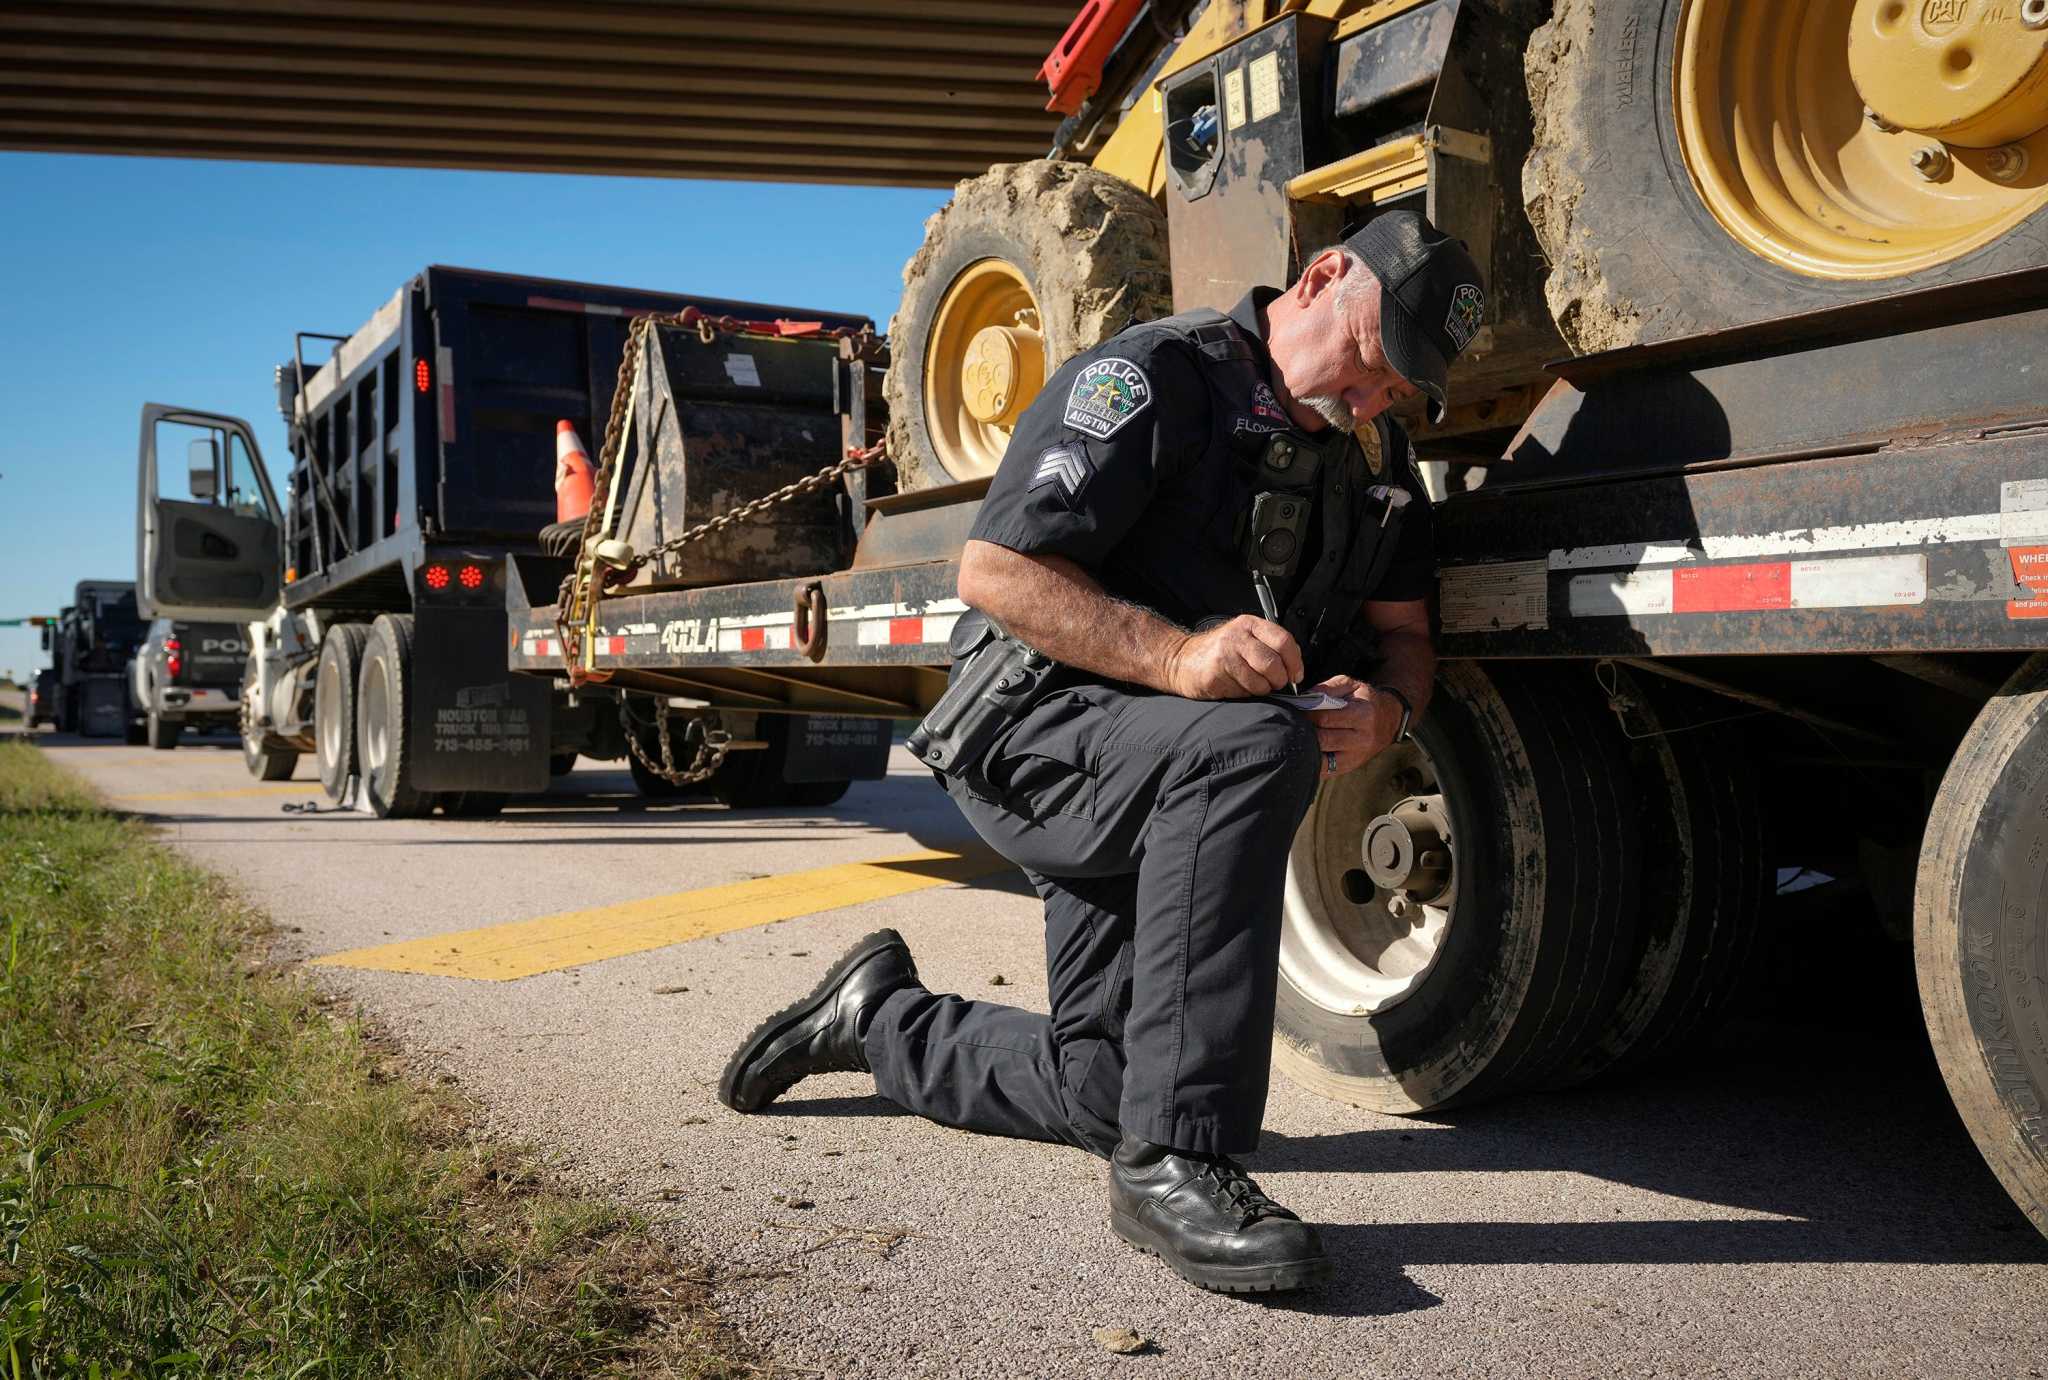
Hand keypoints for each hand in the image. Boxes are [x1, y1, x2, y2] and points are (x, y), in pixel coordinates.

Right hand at [1164, 615, 1305, 699]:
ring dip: (1262, 689)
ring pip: (1260, 682)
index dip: (1295, 662)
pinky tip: (1236, 686)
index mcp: (1249, 624)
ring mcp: (1225, 655)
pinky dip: (1245, 694)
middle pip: (1273, 664)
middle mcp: (1237, 636)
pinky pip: (1243, 692)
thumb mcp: (1245, 638)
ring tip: (1252, 684)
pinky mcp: (1215, 674)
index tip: (1296, 675)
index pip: (1283, 641)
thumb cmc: (1218, 652)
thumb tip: (1295, 668)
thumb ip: (1269, 646)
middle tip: (1274, 683)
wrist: (1181, 660)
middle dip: (1278, 680)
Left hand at [1305, 675, 1399, 775]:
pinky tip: (1308, 750)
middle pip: (1323, 739)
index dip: (1308, 714)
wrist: (1387, 720)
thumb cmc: (1364, 700)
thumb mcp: (1350, 686)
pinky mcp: (1348, 768)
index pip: (1327, 718)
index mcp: (1364, 715)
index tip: (1299, 710)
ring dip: (1307, 748)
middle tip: (1295, 724)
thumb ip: (1327, 689)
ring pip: (1322, 759)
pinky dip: (1312, 762)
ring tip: (1300, 736)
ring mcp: (1356, 757)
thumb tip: (1304, 699)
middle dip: (1305, 731)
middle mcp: (1362, 739)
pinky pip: (1324, 770)